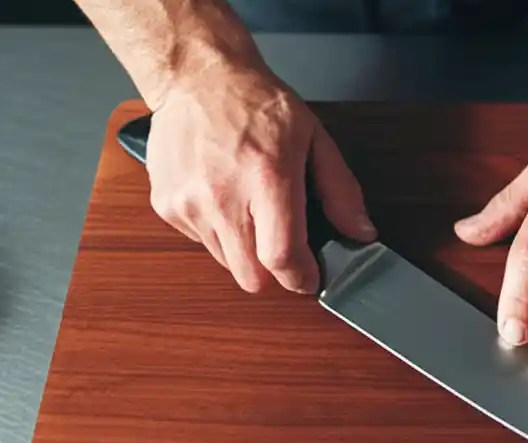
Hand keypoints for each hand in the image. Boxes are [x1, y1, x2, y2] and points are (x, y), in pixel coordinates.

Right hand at [145, 63, 376, 293]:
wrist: (196, 78)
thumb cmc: (256, 104)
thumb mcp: (314, 138)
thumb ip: (341, 190)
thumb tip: (361, 231)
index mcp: (267, 178)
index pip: (281, 257)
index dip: (300, 278)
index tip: (309, 278)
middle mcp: (223, 196)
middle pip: (250, 276)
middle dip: (273, 272)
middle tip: (282, 247)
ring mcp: (189, 203)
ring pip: (225, 262)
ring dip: (244, 250)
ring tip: (249, 208)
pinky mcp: (166, 206)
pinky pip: (200, 241)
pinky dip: (217, 231)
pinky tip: (222, 197)